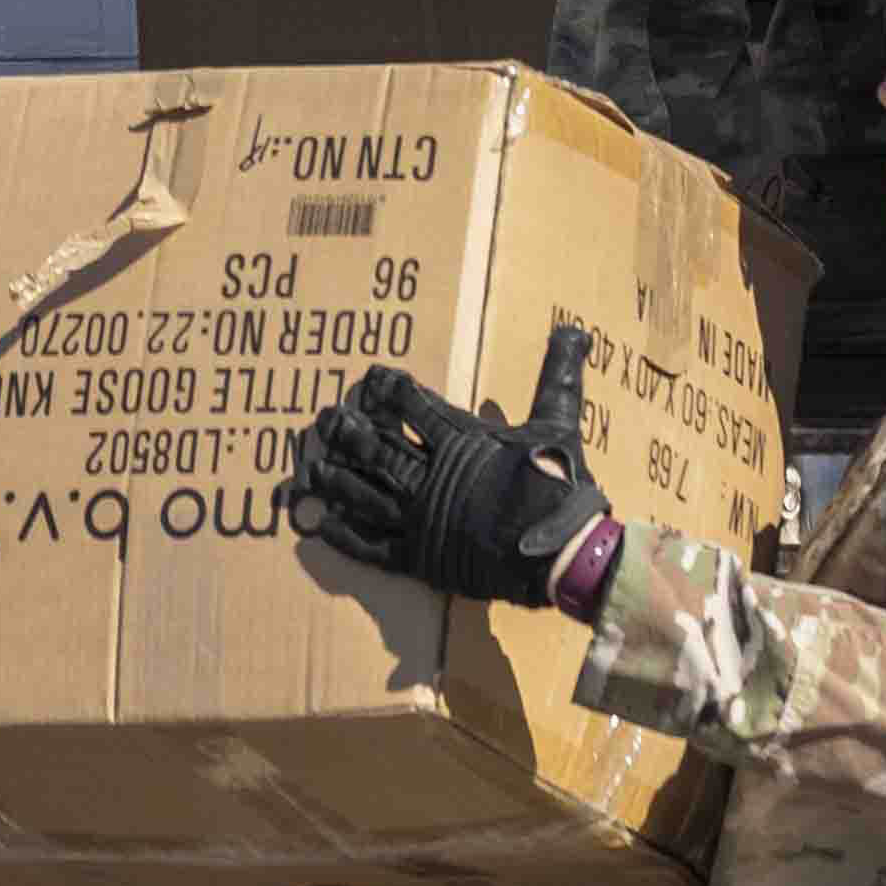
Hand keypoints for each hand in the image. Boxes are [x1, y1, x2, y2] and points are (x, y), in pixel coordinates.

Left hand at [287, 322, 611, 610]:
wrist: (562, 549)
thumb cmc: (559, 484)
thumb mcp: (558, 421)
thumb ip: (558, 374)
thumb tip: (573, 328)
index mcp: (462, 441)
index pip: (414, 406)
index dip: (389, 390)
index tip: (370, 379)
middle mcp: (433, 476)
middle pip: (379, 448)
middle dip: (348, 433)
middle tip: (324, 420)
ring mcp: (422, 518)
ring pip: (367, 494)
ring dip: (338, 480)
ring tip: (311, 468)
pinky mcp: (420, 557)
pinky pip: (373, 546)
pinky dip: (346, 537)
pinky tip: (323, 525)